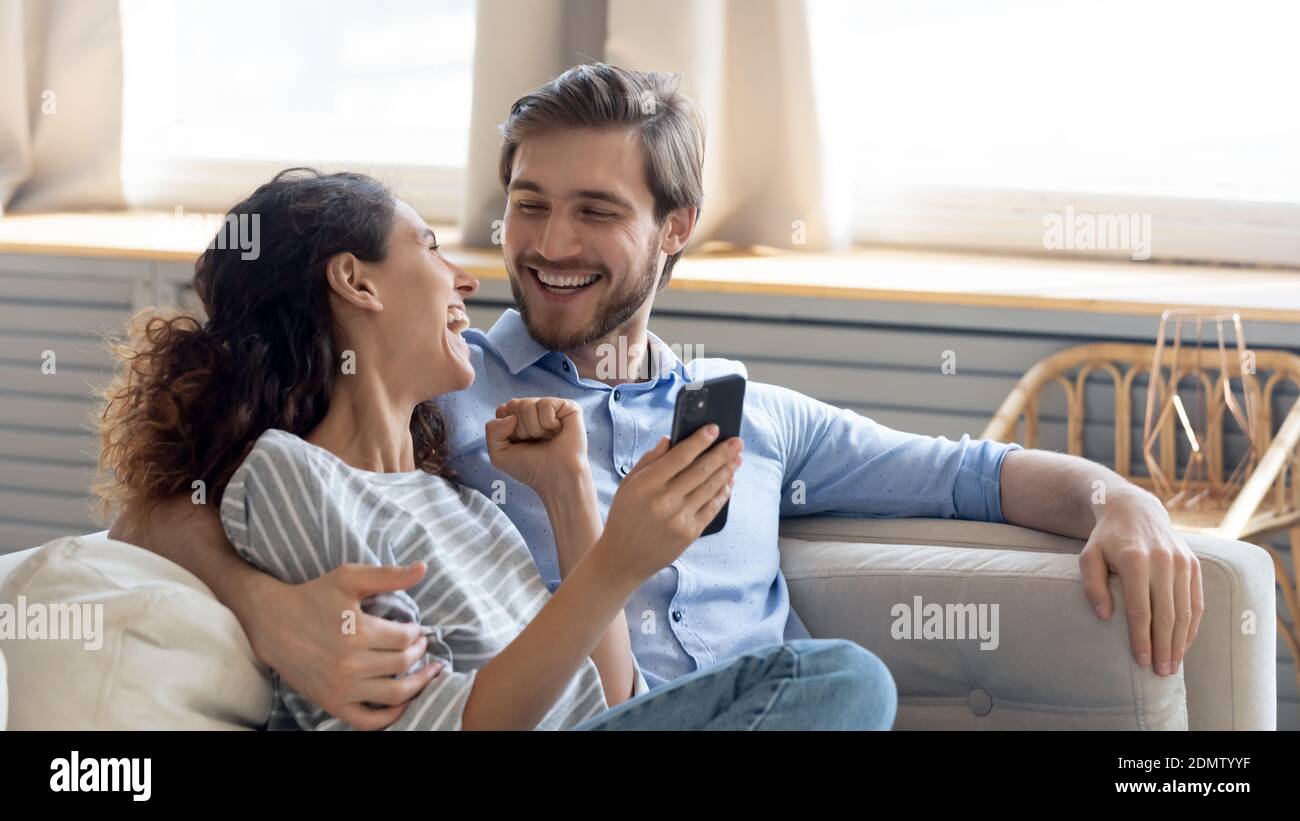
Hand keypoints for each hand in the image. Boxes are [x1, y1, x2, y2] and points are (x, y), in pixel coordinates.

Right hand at [250, 562, 442, 729]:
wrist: (273, 622)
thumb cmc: (313, 596)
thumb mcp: (350, 577)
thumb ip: (389, 575)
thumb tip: (423, 568)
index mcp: (357, 632)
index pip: (405, 639)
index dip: (417, 633)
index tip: (415, 629)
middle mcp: (350, 664)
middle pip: (403, 664)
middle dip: (419, 653)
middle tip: (421, 645)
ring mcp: (341, 688)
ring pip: (394, 694)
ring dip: (417, 684)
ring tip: (425, 672)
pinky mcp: (331, 702)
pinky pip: (368, 721)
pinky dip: (391, 716)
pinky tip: (403, 701)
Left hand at [486, 397, 587, 491]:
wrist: (556, 478)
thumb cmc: (531, 468)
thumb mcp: (499, 454)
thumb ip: (492, 430)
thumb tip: (511, 416)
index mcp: (520, 418)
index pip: (503, 409)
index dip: (507, 429)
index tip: (520, 443)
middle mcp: (535, 410)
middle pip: (514, 404)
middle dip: (520, 429)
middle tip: (535, 442)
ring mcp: (552, 407)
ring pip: (528, 404)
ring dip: (534, 428)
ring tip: (547, 438)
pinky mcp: (568, 407)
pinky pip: (546, 404)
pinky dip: (548, 423)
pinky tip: (557, 432)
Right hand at [595, 424, 742, 582]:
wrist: (623, 558)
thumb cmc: (625, 517)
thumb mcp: (628, 485)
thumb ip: (649, 461)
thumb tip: (670, 440)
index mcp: (647, 485)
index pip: (680, 456)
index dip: (700, 441)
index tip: (715, 429)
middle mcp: (665, 501)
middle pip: (701, 471)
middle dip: (722, 453)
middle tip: (737, 442)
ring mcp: (679, 518)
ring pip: (710, 488)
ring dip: (727, 471)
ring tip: (736, 459)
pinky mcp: (690, 533)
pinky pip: (712, 508)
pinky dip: (723, 493)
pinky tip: (729, 482)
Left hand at [1079, 489, 1202, 676]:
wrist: (1134, 511)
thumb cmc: (1106, 539)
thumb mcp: (1088, 557)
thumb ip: (1092, 586)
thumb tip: (1104, 617)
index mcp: (1135, 560)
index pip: (1141, 609)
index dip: (1142, 638)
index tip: (1142, 661)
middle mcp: (1163, 560)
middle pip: (1167, 614)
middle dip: (1165, 647)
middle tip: (1162, 673)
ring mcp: (1182, 562)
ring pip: (1185, 610)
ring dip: (1181, 641)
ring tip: (1173, 664)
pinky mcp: (1193, 564)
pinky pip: (1196, 601)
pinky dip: (1192, 625)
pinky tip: (1184, 643)